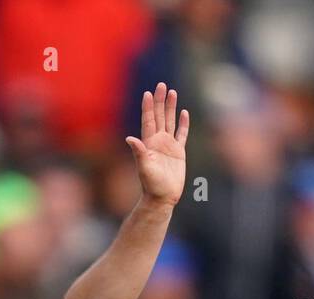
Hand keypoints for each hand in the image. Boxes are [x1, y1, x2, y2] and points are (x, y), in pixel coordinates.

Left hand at [125, 83, 188, 207]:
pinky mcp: (178, 152)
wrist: (162, 197)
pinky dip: (183, 123)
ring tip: (172, 92)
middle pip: (159, 116)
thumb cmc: (151, 185)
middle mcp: (157, 142)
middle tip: (161, 85)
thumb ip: (139, 152)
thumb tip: (129, 139)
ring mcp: (168, 146)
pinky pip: (181, 134)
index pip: (148, 121)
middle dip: (160, 101)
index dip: (148, 107)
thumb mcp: (144, 168)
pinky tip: (184, 112)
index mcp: (148, 143)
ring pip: (170, 122)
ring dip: (171, 107)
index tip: (148, 93)